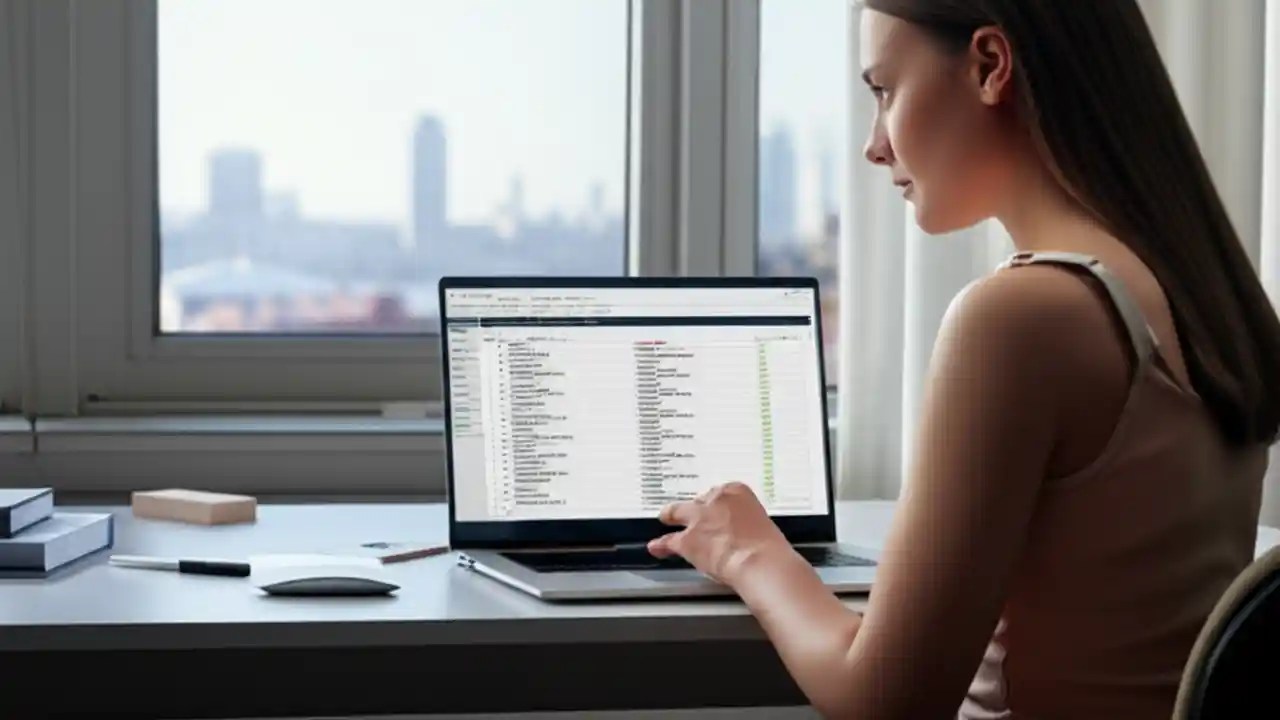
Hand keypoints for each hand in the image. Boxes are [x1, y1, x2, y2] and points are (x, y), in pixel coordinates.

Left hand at [648, 482, 793, 585]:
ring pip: (677, 513)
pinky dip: (661, 545)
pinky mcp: (686, 540)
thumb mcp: (761, 523)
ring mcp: (698, 519)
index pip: (719, 493)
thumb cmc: (768, 547)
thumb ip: (746, 522)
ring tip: (665, 517)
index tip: (715, 510)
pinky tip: (656, 547)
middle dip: (694, 508)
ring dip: (671, 517)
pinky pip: (669, 541)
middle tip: (692, 513)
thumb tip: (743, 532)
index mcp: (736, 491)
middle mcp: (714, 500)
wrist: (758, 560)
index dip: (714, 505)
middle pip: (697, 501)